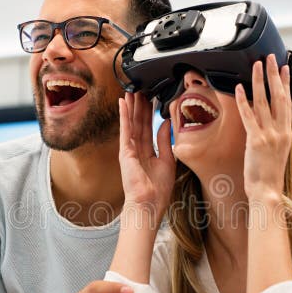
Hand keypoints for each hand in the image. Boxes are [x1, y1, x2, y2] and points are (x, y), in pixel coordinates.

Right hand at [119, 92, 174, 215]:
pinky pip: (125, 129)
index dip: (150, 113)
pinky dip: (124, 115)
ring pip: (131, 123)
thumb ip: (165, 142)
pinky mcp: (125, 151)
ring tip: (131, 90)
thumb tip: (166, 123)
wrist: (148, 204)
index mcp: (148, 153)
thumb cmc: (157, 190)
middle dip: (140, 106)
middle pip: (139, 123)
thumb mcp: (168, 161)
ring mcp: (129, 150)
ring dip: (131, 106)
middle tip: (142, 88)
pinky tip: (123, 103)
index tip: (152, 98)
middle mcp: (137, 150)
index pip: (149, 128)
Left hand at [235, 54, 291, 200]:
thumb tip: (271, 124)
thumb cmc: (270, 176)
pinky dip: (243, 101)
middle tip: (271, 58)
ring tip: (257, 66)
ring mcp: (269, 135)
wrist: (267, 192)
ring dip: (260, 82)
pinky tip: (239, 88)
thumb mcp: (278, 152)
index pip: (287, 102)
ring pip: (264, 102)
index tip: (285, 68)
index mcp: (287, 133)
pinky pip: (248, 117)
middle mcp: (281, 131)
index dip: (286, 83)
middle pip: (278, 97)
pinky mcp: (255, 141)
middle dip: (274, 75)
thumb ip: (276, 136)